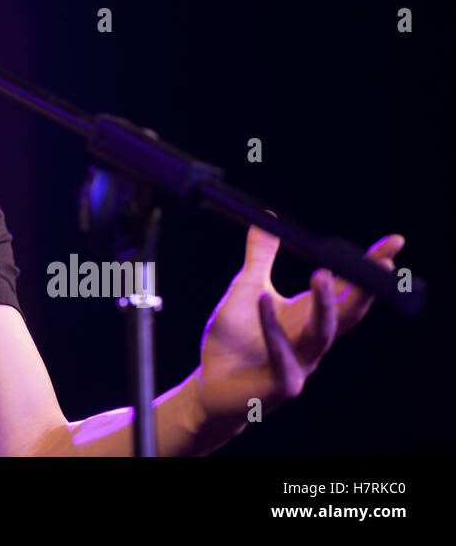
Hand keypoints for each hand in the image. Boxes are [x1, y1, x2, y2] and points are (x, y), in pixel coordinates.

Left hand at [195, 221, 404, 428]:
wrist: (210, 384)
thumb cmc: (234, 338)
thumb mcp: (247, 288)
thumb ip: (261, 256)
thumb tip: (268, 218)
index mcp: (310, 316)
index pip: (347, 289)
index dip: (370, 268)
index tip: (394, 242)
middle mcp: (313, 340)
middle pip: (348, 313)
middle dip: (365, 289)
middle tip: (381, 265)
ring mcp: (301, 364)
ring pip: (322, 334)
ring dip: (324, 305)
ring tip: (319, 274)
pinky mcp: (281, 384)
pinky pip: (282, 356)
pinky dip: (273, 328)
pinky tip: (263, 300)